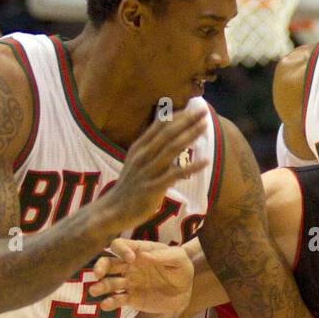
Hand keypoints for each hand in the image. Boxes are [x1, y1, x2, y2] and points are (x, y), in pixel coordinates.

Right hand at [91, 238, 194, 315]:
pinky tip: (105, 305)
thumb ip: (165, 256)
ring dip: (101, 286)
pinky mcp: (130, 298)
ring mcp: (128, 282)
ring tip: (94, 291)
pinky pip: (117, 300)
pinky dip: (110, 302)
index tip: (131, 259)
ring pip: (109, 282)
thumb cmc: (181, 270)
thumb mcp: (179, 259)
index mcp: (138, 251)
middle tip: (98, 274)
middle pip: (108, 262)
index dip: (122, 250)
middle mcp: (128, 265)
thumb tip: (145, 255)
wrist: (184, 293)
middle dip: (100, 266)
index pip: (121, 245)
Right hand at [98, 109, 205, 229]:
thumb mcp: (137, 163)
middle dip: (186, 120)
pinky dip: (191, 167)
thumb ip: (150, 150)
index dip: (176, 115)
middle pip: (167, 133)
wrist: (113, 210)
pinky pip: (174, 174)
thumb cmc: (129, 187)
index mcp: (138, 148)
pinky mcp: (152, 188)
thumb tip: (167, 138)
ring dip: (190, 135)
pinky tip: (205, 162)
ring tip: (205, 126)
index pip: (159, 125)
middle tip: (203, 110)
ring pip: (171, 149)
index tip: (192, 107)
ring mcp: (147, 171)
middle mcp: (142, 156)